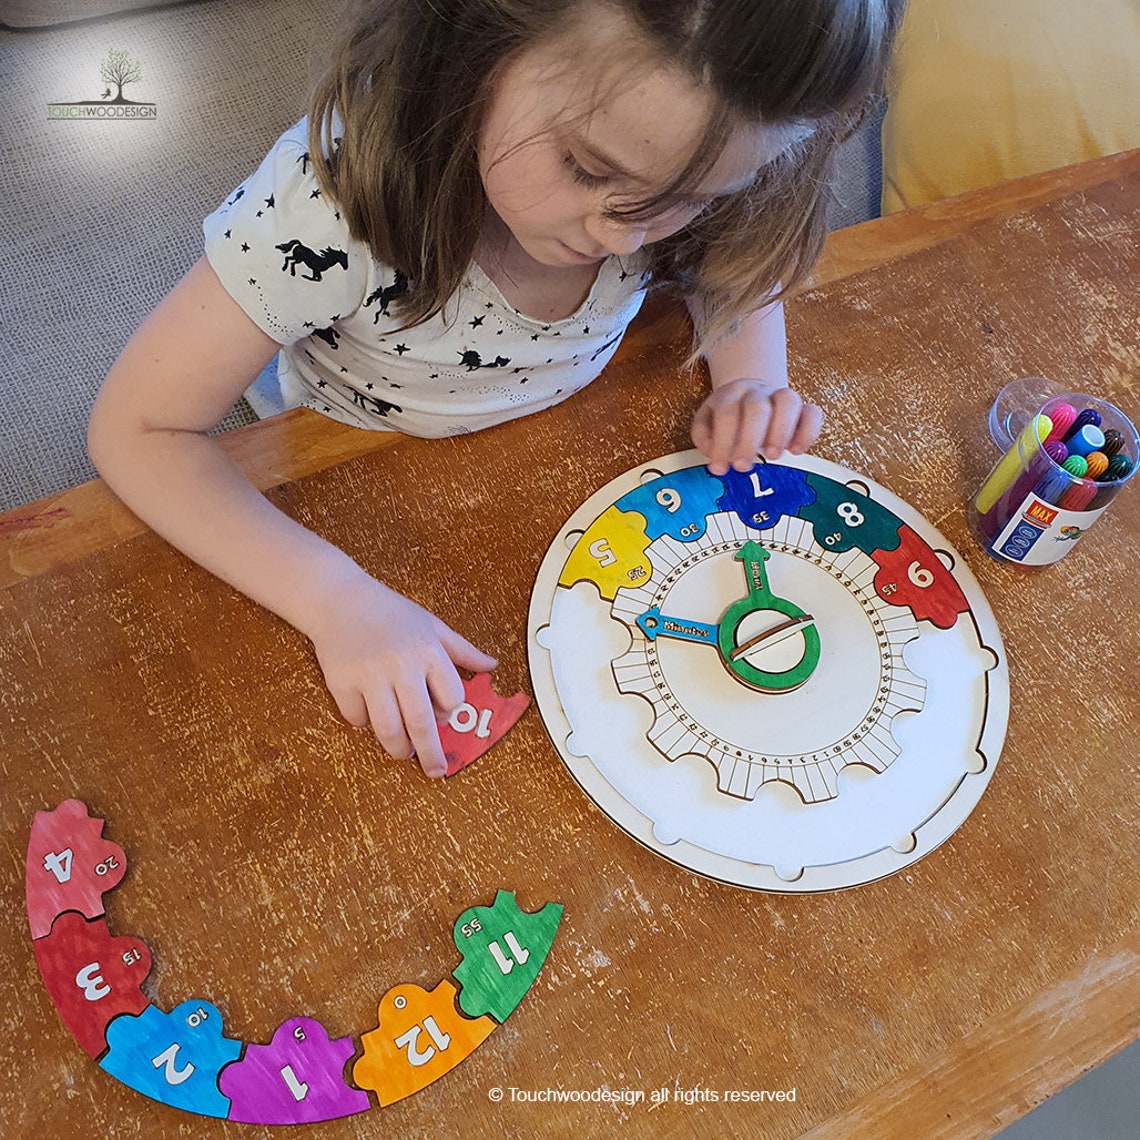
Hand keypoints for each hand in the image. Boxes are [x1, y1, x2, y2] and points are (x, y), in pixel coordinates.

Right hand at [307, 575, 496, 778]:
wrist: (339, 599)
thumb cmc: (389, 612)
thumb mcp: (432, 625)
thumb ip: (462, 650)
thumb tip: (492, 666)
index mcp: (428, 651)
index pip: (451, 697)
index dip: (450, 711)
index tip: (444, 716)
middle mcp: (401, 665)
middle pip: (422, 722)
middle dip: (431, 753)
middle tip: (435, 769)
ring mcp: (370, 676)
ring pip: (389, 729)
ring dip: (398, 748)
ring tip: (403, 751)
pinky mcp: (341, 682)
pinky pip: (357, 719)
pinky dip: (363, 724)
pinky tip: (368, 715)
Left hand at [691, 379, 821, 475]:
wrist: (751, 396)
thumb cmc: (728, 418)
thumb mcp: (707, 423)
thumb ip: (704, 436)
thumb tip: (713, 451)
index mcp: (732, 394)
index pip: (727, 413)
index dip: (722, 442)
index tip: (719, 467)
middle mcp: (758, 392)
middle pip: (757, 407)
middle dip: (749, 440)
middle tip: (743, 466)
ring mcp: (782, 397)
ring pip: (788, 402)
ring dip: (780, 432)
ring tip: (772, 456)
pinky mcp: (803, 408)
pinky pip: (813, 413)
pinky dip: (807, 432)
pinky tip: (796, 451)